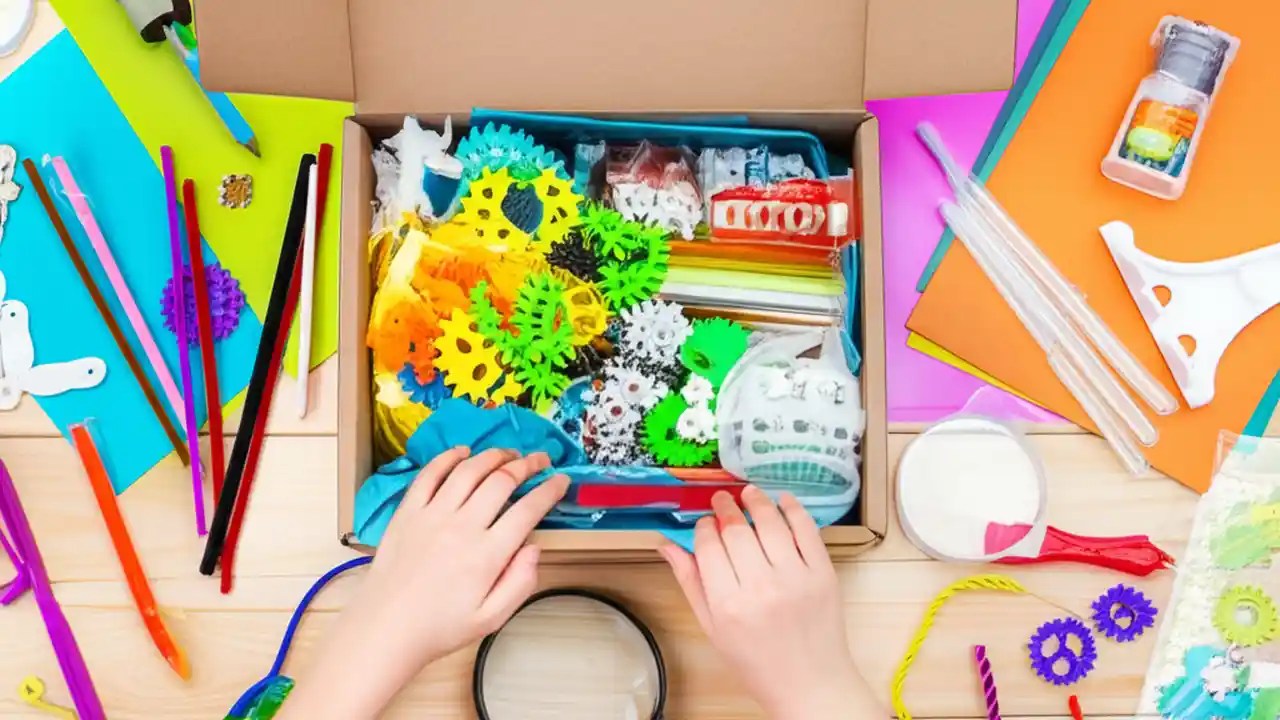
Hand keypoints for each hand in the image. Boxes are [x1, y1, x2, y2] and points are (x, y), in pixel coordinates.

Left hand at [279, 448, 569, 718]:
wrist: (386, 629)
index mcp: (487, 555)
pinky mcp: (408, 512)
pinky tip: (462, 452)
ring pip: (468, 470)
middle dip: (527, 465)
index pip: (527, 510)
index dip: (549, 490)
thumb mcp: (491, 618)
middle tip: (540, 460)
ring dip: (493, 455)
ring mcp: (432, 515)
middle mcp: (461, 527)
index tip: (561, 480)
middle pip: (501, 480)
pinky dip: (448, 457)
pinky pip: (429, 474)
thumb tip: (534, 547)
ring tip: (509, 453)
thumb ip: (520, 583)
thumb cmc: (440, 627)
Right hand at [659, 486, 884, 719]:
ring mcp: (796, 579)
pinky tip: (783, 501)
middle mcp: (761, 588)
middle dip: (726, 508)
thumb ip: (691, 584)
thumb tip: (667, 547)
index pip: (708, 547)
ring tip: (749, 493)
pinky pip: (807, 531)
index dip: (703, 528)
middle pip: (737, 531)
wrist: (809, 684)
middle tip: (722, 500)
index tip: (704, 523)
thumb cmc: (758, 662)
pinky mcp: (823, 574)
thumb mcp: (713, 628)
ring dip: (757, 502)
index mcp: (729, 605)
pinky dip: (794, 510)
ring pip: (771, 524)